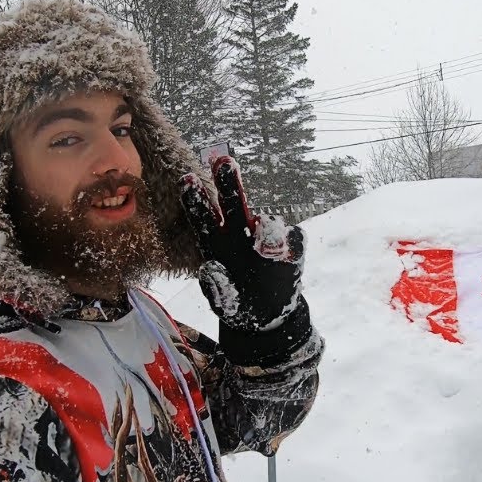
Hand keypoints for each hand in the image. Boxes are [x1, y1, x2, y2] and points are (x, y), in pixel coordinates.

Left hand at [180, 156, 305, 330]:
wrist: (268, 320)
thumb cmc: (238, 306)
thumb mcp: (223, 303)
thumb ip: (216, 287)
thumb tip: (210, 268)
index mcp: (217, 243)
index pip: (204, 216)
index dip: (195, 198)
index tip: (186, 178)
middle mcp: (241, 235)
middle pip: (234, 204)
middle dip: (229, 182)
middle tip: (223, 161)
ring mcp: (267, 242)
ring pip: (268, 223)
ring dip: (266, 226)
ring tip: (262, 234)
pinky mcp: (292, 254)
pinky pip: (295, 242)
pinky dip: (292, 243)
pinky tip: (289, 248)